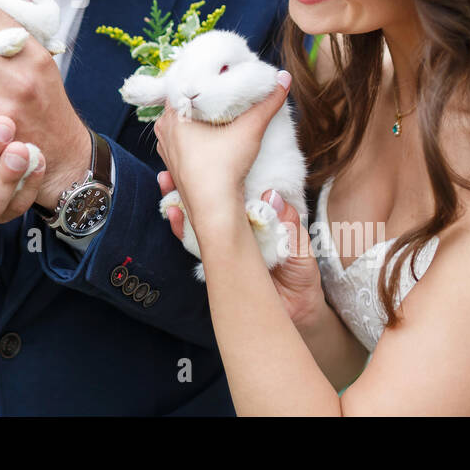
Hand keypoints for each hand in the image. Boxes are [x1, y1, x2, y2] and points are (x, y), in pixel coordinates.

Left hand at [153, 72, 290, 239]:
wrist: (214, 211)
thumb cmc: (223, 170)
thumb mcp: (249, 130)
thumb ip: (267, 103)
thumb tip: (283, 79)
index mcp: (173, 116)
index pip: (183, 83)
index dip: (201, 74)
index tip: (218, 69)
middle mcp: (164, 131)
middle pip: (183, 103)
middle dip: (202, 94)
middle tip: (223, 84)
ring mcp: (167, 149)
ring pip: (182, 123)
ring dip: (198, 115)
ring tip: (220, 106)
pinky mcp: (174, 165)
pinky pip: (183, 140)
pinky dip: (195, 133)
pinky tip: (212, 133)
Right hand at [158, 170, 324, 327]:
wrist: (297, 313)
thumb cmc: (301, 274)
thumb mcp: (300, 245)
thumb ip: (289, 224)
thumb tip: (273, 197)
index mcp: (261, 215)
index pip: (239, 189)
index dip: (224, 173)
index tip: (211, 155)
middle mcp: (240, 225)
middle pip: (214, 199)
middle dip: (193, 182)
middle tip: (178, 166)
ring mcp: (226, 242)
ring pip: (199, 217)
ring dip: (182, 200)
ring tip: (168, 184)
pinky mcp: (216, 261)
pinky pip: (196, 244)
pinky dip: (182, 230)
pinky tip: (175, 216)